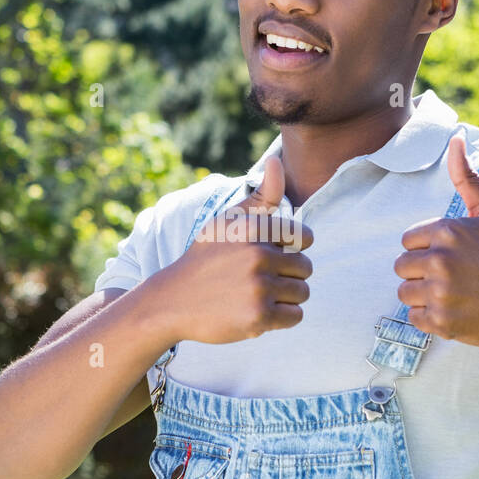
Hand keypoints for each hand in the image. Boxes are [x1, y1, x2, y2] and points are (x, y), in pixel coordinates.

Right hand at [159, 154, 313, 344]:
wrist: (173, 301)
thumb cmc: (205, 258)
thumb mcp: (228, 222)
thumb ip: (261, 196)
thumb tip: (277, 160)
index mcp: (253, 229)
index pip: (304, 237)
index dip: (292, 248)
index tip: (271, 256)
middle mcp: (258, 256)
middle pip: (306, 267)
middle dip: (288, 275)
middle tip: (258, 280)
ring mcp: (259, 288)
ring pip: (302, 293)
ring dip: (286, 298)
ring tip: (257, 296)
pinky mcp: (259, 317)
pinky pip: (296, 316)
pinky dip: (283, 318)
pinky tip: (258, 312)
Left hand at [392, 135, 478, 348]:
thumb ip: (468, 177)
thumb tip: (455, 138)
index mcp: (447, 231)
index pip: (408, 240)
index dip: (427, 248)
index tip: (452, 256)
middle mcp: (440, 261)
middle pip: (401, 266)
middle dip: (421, 271)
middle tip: (453, 276)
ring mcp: (440, 293)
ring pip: (404, 292)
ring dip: (423, 295)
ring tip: (452, 293)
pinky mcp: (441, 322)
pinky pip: (413, 318)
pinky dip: (429, 317)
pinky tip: (453, 310)